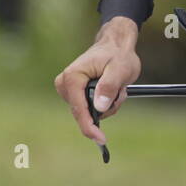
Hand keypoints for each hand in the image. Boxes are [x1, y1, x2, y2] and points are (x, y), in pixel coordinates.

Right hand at [54, 17, 141, 144]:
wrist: (115, 45)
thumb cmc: (117, 54)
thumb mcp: (119, 68)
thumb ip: (109, 86)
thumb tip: (99, 107)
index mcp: (72, 77)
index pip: (79, 109)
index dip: (89, 127)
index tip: (101, 139)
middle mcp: (65, 84)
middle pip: (84, 113)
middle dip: (105, 107)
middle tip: (120, 91)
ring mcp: (69, 90)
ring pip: (89, 113)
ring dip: (108, 105)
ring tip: (117, 87)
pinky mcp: (75, 94)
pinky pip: (91, 109)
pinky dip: (105, 103)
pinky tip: (112, 90)